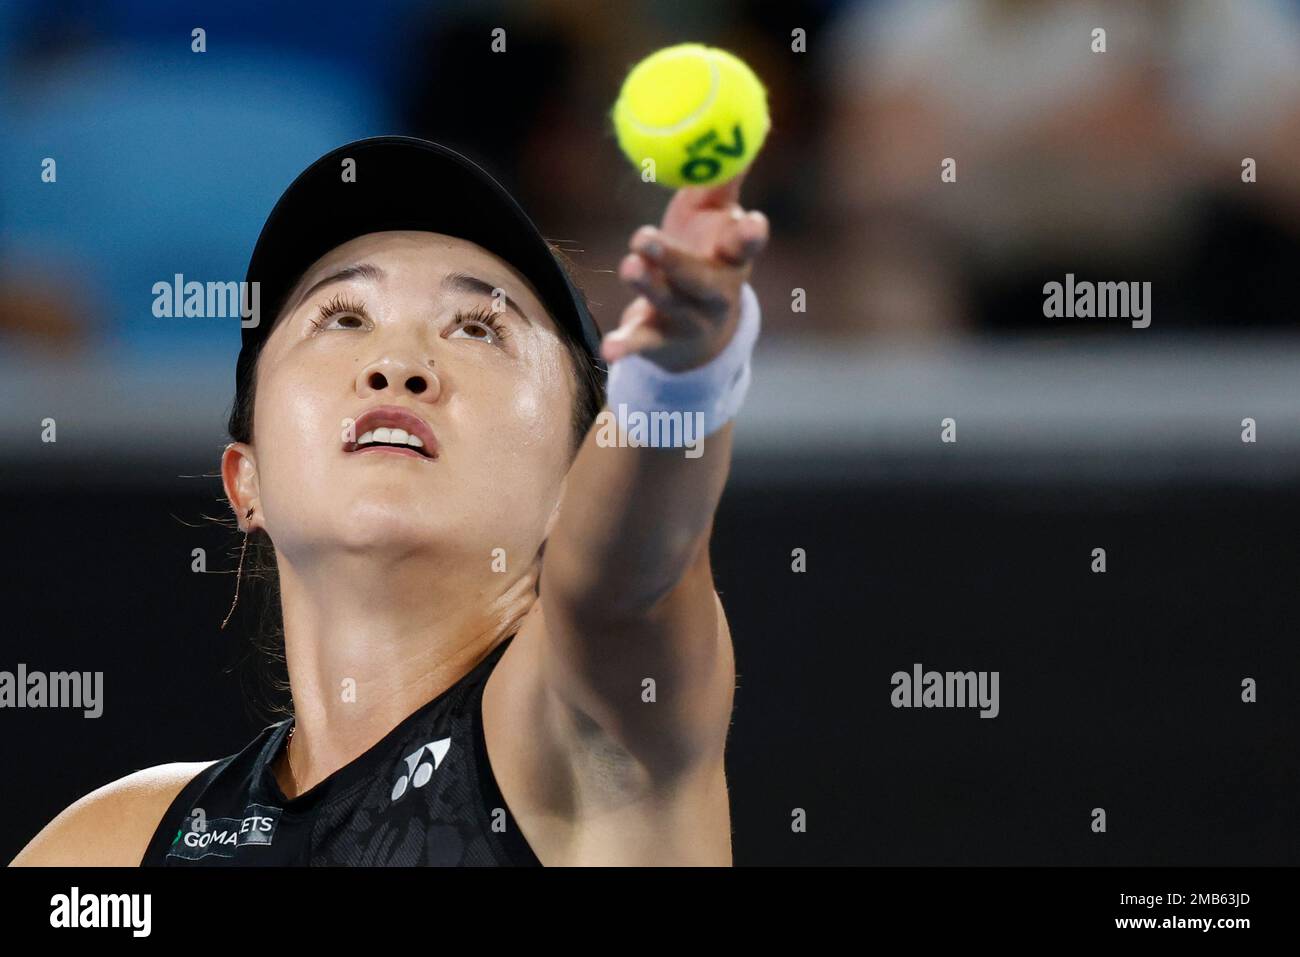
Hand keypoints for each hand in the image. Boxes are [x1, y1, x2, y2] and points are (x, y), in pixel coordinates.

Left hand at [603, 173, 768, 371]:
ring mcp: (689, 319)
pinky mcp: (662, 341)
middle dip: (674, 260)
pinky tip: (607, 351)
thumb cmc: (706, 254)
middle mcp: (716, 292)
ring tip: (628, 266)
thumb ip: (721, 175)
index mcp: (733, 260)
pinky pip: (642, 342)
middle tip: (643, 237)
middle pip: (701, 279)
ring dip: (649, 287)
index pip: (747, 247)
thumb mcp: (714, 216)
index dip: (750, 237)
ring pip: (670, 304)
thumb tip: (739, 118)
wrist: (702, 331)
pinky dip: (625, 346)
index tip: (750, 223)